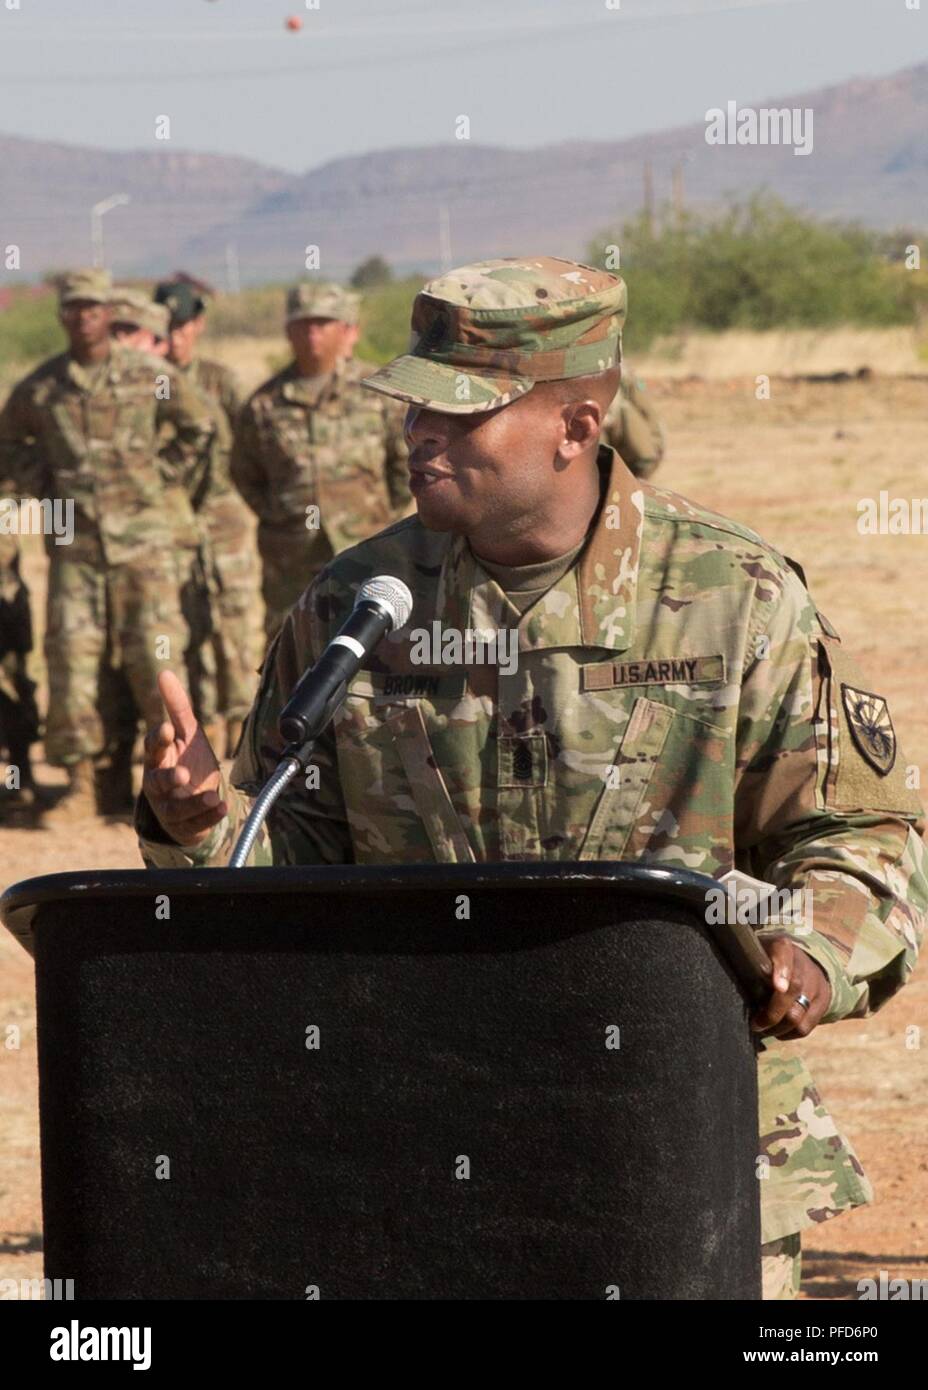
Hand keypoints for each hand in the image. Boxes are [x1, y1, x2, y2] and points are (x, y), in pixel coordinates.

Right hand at [142, 670, 227, 846]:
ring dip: (194, 803)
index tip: (167, 730)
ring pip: (176, 809)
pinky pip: (195, 824)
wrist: (193, 803)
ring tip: (213, 796)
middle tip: (182, 774)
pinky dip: (209, 817)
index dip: (158, 740)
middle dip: (168, 778)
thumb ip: (177, 707)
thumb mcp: (187, 735)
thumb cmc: (185, 762)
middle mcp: (159, 785)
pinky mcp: (185, 826)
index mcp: (158, 759)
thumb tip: (164, 673)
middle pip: (157, 782)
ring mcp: (170, 808)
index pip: (153, 749)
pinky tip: (222, 808)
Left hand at [750, 935, 831, 1039]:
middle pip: (793, 989)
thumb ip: (746, 962)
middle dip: (772, 1013)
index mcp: (782, 946)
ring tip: (762, 1028)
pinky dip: (788, 1034)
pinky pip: (805, 1027)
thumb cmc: (768, 959)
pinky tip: (777, 1031)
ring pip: (798, 1013)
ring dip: (777, 1027)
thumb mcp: (757, 951)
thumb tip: (724, 982)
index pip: (784, 953)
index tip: (777, 986)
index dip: (782, 970)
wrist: (805, 962)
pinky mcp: (822, 1003)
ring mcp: (814, 984)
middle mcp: (802, 964)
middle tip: (754, 1024)